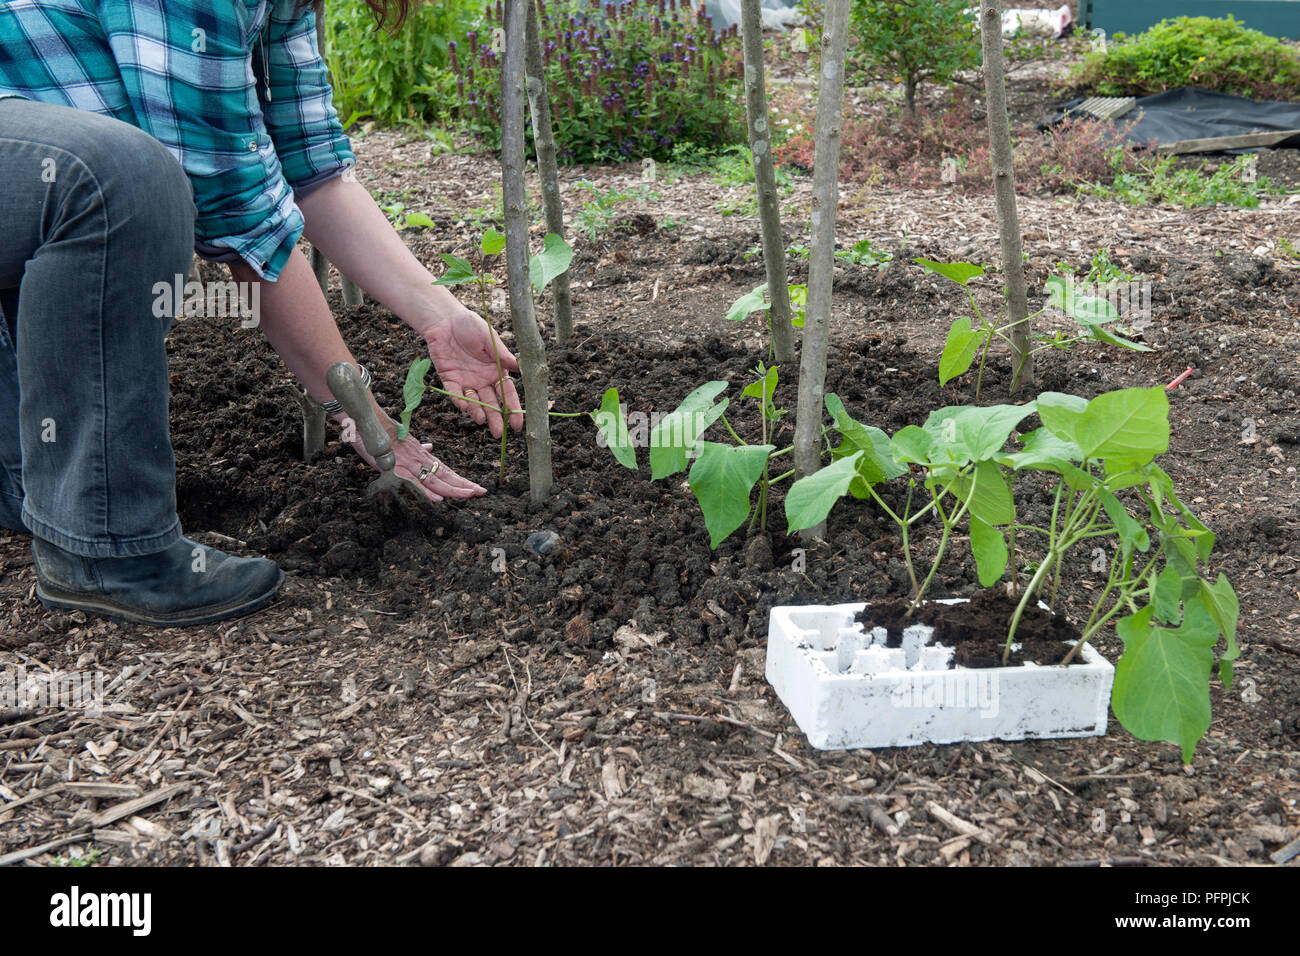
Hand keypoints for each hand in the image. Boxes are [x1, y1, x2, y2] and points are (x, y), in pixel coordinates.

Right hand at [346, 412, 484, 501]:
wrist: (367, 421)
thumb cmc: (383, 432)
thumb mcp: (405, 440)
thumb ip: (418, 447)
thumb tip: (431, 447)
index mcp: (422, 456)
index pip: (446, 470)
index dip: (461, 480)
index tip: (476, 488)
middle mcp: (419, 460)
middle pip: (445, 476)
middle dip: (464, 485)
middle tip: (482, 492)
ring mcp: (409, 464)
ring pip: (435, 480)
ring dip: (453, 489)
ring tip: (470, 494)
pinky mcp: (396, 468)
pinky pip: (413, 482)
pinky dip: (425, 491)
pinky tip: (438, 499)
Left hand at [424, 306, 524, 438]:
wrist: (445, 320)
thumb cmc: (470, 325)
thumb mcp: (489, 338)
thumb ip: (501, 354)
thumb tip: (519, 368)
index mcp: (496, 371)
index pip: (507, 393)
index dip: (513, 408)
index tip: (518, 424)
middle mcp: (483, 379)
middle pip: (491, 403)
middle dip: (495, 418)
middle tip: (499, 433)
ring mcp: (466, 380)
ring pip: (474, 402)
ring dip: (477, 412)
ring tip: (480, 421)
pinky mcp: (449, 378)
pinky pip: (455, 393)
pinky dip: (459, 400)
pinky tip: (464, 406)